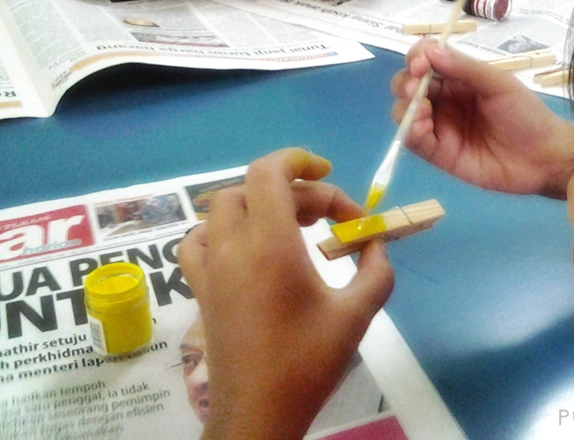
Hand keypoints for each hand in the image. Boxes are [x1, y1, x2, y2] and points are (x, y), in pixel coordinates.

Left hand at [178, 149, 394, 439]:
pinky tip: (244, 246)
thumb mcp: (357, 314)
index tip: (331, 175)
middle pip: (253, 187)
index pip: (269, 173)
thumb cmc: (308, 362)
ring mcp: (209, 267)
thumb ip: (375, 269)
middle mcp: (232, 246)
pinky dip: (220, 229)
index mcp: (270, 244)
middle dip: (295, 190)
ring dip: (257, 204)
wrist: (258, 412)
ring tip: (289, 225)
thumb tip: (375, 243)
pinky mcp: (200, 288)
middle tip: (327, 217)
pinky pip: (198, 239)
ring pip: (223, 207)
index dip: (298, 160)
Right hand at [390, 40, 573, 197]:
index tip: (421, 63)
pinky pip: (413, 140)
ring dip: (405, 107)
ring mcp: (440, 126)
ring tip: (423, 111)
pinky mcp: (438, 153)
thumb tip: (430, 51)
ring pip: (404, 111)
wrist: (543, 157)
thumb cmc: (525, 114)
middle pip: (407, 84)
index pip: (425, 59)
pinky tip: (422, 127)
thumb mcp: (498, 84)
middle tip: (415, 87)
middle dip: (405, 82)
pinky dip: (410, 131)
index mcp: (458, 78)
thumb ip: (465, 68)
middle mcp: (444, 99)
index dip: (417, 57)